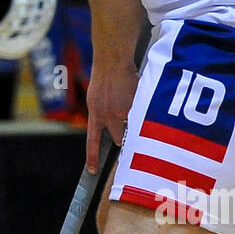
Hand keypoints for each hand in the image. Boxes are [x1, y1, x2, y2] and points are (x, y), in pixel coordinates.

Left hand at [85, 57, 135, 172]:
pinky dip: (142, 110)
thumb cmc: (104, 78)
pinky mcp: (135, 104)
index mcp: (95, 115)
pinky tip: (138, 99)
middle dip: (124, 135)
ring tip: (133, 109)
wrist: (113, 61)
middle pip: (118, 138)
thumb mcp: (95, 99)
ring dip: (135, 123)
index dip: (92, 158)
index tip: (93, 172)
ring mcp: (123, 111)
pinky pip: (141, 114)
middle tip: (126, 124)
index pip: (92, 142)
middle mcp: (108, 116)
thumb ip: (100, 114)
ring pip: (132, 127)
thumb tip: (106, 127)